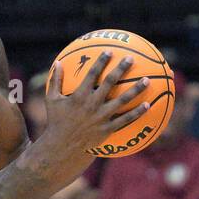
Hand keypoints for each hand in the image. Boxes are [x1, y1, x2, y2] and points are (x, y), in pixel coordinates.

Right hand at [43, 52, 149, 172]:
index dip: (101, 61)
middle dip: (121, 69)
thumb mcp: (51, 100)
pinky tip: (147, 105)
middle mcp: (92, 104)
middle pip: (110, 83)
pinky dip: (137, 112)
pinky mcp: (107, 129)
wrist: (62, 147)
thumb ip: (54, 80)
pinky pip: (125, 120)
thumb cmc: (56, 121)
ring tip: (147, 80)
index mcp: (79, 96)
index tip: (109, 51)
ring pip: (122, 101)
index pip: (92, 74)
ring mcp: (101, 117)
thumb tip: (57, 62)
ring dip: (136, 89)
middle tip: (131, 59)